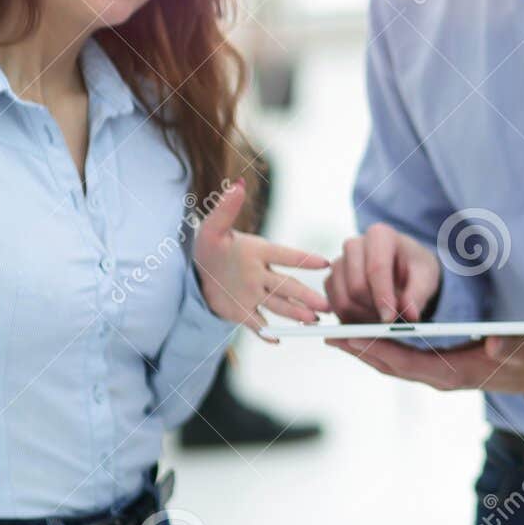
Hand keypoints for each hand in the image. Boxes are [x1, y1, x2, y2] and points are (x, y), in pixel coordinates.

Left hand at [193, 180, 330, 339]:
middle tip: (326, 305)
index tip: (324, 263)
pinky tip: (277, 340)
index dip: (303, 259)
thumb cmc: (210, 247)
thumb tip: (237, 184)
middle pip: (287, 285)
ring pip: (278, 305)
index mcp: (259, 252)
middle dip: (307, 296)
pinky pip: (256, 323)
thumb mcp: (213, 227)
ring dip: (295, 313)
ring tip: (313, 322)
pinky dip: (265, 332)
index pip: (284, 254)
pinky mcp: (243, 312)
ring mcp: (254, 295)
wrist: (197, 273)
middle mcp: (261, 275)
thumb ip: (226, 208)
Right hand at [325, 223, 441, 323]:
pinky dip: (352, 320)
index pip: (376, 268)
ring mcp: (339, 262)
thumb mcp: (426, 278)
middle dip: (374, 310)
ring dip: (363, 318)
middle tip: (391, 323)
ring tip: (384, 320)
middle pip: (356, 287)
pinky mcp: (331, 281)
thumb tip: (410, 316)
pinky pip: (335, 307)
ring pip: (343, 300)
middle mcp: (354, 245)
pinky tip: (371, 318)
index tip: (390, 319)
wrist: (404, 268)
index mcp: (379, 235)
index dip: (383, 297)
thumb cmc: (415, 268)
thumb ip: (418, 295)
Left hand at [328, 335, 523, 394]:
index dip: (377, 350)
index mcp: (454, 373)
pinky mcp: (437, 369)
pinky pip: (402, 361)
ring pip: (393, 365)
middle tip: (330, 336)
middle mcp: (439, 377)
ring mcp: (437, 375)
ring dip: (366, 351)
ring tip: (339, 336)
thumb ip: (509, 346)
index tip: (351, 337)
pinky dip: (382, 350)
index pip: (406, 363)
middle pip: (391, 366)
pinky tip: (368, 337)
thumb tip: (495, 344)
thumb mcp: (523, 349)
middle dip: (361, 351)